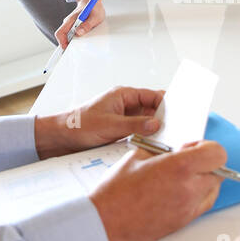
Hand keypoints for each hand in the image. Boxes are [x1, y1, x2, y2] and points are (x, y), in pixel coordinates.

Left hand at [34, 86, 164, 157]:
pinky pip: (138, 131)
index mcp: (123, 95)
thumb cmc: (79, 125)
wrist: (61, 136)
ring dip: (153, 130)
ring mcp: (123, 117)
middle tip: (175, 129)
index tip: (178, 113)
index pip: (152, 96)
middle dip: (162, 118)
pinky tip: (150, 145)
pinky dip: (145, 137)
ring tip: (165, 139)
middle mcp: (125, 105)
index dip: (166, 104)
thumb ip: (134, 125)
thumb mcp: (109, 125)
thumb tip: (156, 124)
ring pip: (146, 122)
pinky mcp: (120, 129)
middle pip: (152, 109)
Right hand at [55, 0, 105, 47]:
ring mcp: (70, 25)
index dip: (62, 43)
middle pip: (62, 37)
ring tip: (83, 43)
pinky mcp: (74, 27)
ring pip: (67, 37)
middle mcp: (68, 23)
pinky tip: (84, 39)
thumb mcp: (95, 16)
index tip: (67, 49)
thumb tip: (79, 32)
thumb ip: (88, 25)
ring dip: (73, 42)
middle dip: (68, 45)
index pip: (60, 33)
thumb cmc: (93, 7)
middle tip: (77, 49)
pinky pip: (72, 35)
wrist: (91, 0)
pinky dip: (76, 39)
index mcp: (71, 20)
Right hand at [90, 140, 226, 240]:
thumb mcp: (138, 156)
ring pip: (214, 189)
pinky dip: (199, 195)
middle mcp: (189, 188)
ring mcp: (188, 208)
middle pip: (219, 172)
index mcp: (179, 167)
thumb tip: (177, 149)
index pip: (217, 154)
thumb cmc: (116, 191)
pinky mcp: (184, 221)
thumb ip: (163, 151)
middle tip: (188, 160)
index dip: (208, 148)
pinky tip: (181, 189)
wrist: (106, 221)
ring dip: (205, 179)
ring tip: (183, 176)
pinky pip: (203, 204)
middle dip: (207, 163)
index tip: (194, 148)